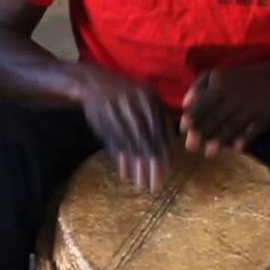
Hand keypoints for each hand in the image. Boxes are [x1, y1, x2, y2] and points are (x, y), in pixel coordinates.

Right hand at [73, 64, 172, 191]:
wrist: (94, 84)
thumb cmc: (128, 93)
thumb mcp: (148, 97)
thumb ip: (163, 116)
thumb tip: (175, 142)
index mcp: (148, 100)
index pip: (159, 132)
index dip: (164, 153)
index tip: (168, 171)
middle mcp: (132, 107)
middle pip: (145, 141)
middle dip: (152, 166)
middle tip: (156, 186)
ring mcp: (114, 115)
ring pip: (129, 146)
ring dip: (136, 167)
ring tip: (142, 185)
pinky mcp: (101, 123)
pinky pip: (113, 145)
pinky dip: (120, 160)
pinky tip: (125, 173)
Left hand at [180, 65, 269, 155]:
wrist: (268, 80)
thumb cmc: (231, 80)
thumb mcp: (212, 76)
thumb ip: (195, 88)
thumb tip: (184, 106)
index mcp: (220, 84)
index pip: (204, 103)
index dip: (194, 116)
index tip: (184, 129)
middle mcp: (236, 95)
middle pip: (217, 117)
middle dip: (203, 133)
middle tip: (190, 147)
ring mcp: (251, 106)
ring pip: (234, 125)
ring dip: (221, 140)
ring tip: (209, 153)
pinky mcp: (263, 115)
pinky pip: (254, 129)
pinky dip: (246, 139)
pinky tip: (237, 149)